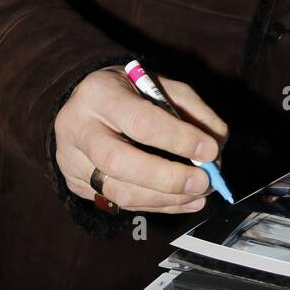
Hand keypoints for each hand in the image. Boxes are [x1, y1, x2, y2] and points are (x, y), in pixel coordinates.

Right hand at [54, 66, 227, 214]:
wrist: (84, 103)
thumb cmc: (128, 92)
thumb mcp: (159, 83)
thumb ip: (190, 109)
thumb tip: (217, 143)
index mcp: (99, 94)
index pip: (140, 121)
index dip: (178, 139)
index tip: (209, 150)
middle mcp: (78, 128)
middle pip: (121, 163)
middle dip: (169, 178)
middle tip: (204, 181)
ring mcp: (72, 160)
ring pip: (120, 192)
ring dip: (167, 199)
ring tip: (199, 194)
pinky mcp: (76, 184)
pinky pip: (121, 204)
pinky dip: (158, 206)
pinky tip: (183, 201)